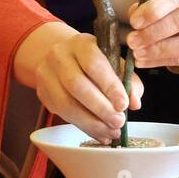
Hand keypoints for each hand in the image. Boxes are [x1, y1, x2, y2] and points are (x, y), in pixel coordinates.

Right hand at [14, 21, 143, 143]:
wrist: (62, 57)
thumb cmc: (93, 61)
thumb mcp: (113, 62)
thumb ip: (128, 80)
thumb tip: (135, 103)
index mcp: (81, 44)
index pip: (94, 64)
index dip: (109, 86)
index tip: (124, 105)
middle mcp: (59, 56)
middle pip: (76, 85)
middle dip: (100, 108)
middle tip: (118, 122)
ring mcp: (46, 75)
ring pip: (66, 104)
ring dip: (91, 122)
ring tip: (111, 132)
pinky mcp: (43, 94)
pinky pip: (63, 115)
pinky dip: (84, 127)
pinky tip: (100, 134)